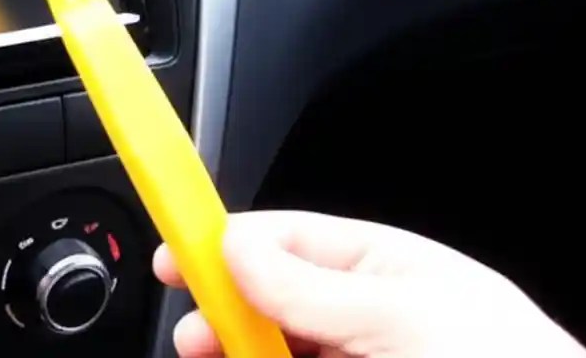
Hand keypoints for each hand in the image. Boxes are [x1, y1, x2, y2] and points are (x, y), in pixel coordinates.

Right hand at [153, 211, 585, 357]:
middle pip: (272, 307)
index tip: (176, 254)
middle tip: (197, 337)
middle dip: (227, 317)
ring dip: (241, 355)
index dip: (227, 242)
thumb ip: (315, 287)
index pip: (292, 240)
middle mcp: (371, 323)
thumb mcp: (409, 319)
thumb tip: (237, 244)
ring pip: (275, 354)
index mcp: (390, 272)